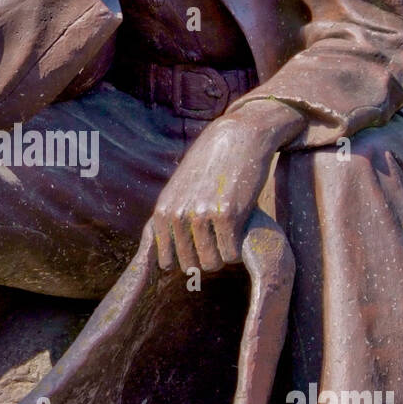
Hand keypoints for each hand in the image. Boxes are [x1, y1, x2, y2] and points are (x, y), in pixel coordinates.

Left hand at [150, 102, 301, 273]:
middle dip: (207, 256)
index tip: (200, 243)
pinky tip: (240, 226)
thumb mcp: (177, 190)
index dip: (187, 257)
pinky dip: (238, 247)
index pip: (168, 262)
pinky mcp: (227, 215)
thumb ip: (169, 220)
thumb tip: (163, 262)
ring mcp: (201, 216)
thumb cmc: (209, 166)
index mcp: (162, 212)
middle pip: (191, 266)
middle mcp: (177, 216)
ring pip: (212, 263)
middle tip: (219, 235)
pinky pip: (231, 254)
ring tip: (229, 232)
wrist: (238, 138)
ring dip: (224, 254)